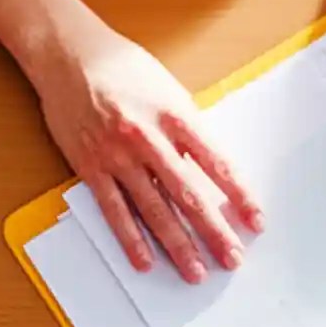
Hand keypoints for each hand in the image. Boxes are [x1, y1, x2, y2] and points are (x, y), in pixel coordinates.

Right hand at [32, 28, 261, 282]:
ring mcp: (118, 156)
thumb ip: (192, 134)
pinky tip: (146, 261)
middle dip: (214, 232)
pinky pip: (115, 210)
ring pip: (154, 209)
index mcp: (177, 118)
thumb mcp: (172, 94)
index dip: (240, 196)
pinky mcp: (90, 167)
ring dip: (177, 244)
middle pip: (189, 195)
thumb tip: (216, 174)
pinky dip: (131, 238)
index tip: (257, 222)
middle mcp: (149, 139)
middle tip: (233, 259)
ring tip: (195, 271)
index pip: (218, 165)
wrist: (68, 54)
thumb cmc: (128, 72)